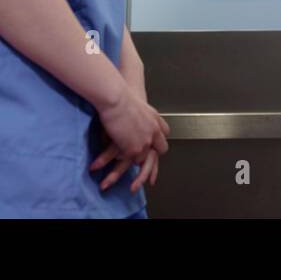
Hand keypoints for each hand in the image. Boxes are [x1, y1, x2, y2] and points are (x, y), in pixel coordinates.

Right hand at [91, 57, 159, 192]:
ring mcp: (144, 140)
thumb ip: (136, 111)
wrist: (116, 95)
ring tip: (134, 188)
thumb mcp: (135, 100)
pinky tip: (116, 175)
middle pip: (160, 150)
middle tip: (150, 175)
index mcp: (154, 117)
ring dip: (140, 175)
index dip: (159, 142)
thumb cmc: (120, 92)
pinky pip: (129, 162)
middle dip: (154, 161)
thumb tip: (131, 112)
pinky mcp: (132, 147)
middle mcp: (153, 130)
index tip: (156, 149)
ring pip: (146, 161)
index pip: (164, 132)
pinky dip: (121, 169)